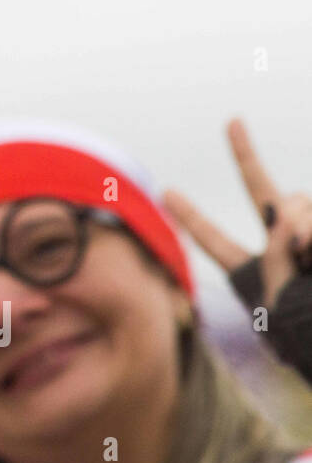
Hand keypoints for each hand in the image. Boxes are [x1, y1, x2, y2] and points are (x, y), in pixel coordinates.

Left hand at [163, 119, 311, 310]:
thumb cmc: (308, 340)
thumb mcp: (277, 303)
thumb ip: (275, 256)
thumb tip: (284, 215)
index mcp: (256, 275)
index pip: (216, 241)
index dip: (192, 216)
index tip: (166, 191)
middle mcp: (286, 249)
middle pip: (263, 194)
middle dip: (245, 156)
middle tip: (231, 122)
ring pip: (297, 202)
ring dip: (299, 222)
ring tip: (307, 255)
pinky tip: (310, 248)